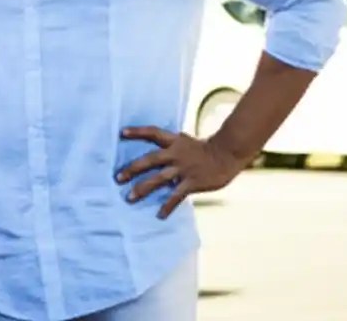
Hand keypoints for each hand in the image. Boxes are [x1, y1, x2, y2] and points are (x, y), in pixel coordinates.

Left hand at [116, 125, 245, 218]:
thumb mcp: (186, 142)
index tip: (121, 133)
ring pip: (159, 179)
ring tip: (129, 197)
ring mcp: (184, 168)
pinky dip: (167, 206)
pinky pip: (176, 196)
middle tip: (117, 178)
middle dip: (132, 169)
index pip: (153, 132)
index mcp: (174, 141)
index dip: (137, 132)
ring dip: (143, 188)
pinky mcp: (192, 182)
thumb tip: (157, 152)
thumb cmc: (207, 149)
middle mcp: (176, 154)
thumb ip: (172, 147)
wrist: (229, 153)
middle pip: (150, 160)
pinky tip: (159, 215)